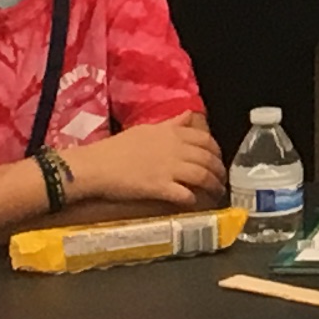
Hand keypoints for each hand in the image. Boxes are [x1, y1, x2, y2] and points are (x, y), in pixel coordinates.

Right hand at [69, 115, 223, 208]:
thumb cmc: (118, 148)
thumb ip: (171, 124)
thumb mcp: (147, 129)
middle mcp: (175, 148)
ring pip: (202, 176)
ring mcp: (169, 168)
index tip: (218, 160)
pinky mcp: (160, 187)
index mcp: (172, 133)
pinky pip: (185, 194)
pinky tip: (195, 203)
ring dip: (212, 186)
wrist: (96, 166)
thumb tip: (189, 116)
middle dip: (219, 171)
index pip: (206, 140)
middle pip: (208, 158)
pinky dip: (194, 199)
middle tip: (221, 180)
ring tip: (215, 194)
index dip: (217, 151)